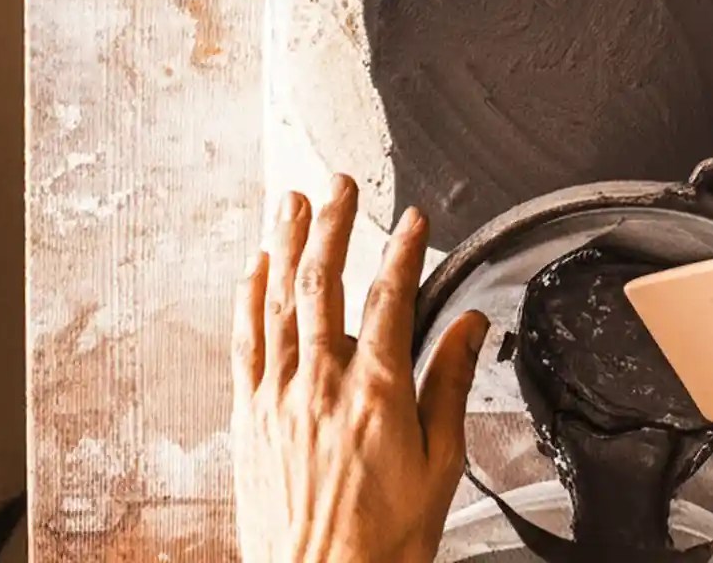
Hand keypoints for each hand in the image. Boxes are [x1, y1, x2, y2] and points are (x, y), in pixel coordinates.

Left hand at [231, 176, 489, 561]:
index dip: (403, 251)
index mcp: (376, 392)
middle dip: (335, 225)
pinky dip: (248, 298)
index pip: (390, 299)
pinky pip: (245, 341)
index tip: (414, 220)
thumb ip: (449, 384)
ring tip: (294, 203)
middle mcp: (321, 383)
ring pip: (278, 301)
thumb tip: (468, 328)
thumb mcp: (440, 462)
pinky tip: (253, 267)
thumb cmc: (384, 536)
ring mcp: (277, 396)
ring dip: (287, 244)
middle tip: (341, 185)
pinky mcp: (248, 415)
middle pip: (323, 282)